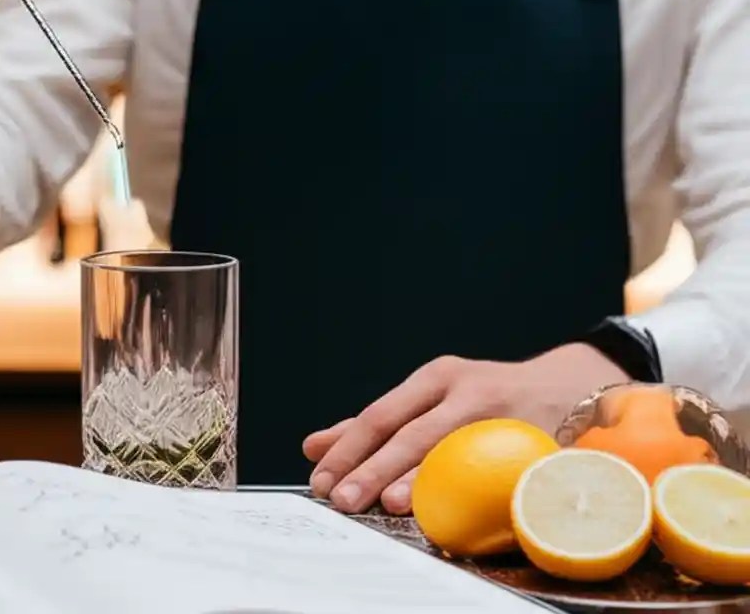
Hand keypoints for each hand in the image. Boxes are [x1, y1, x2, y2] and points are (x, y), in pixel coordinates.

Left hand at [302, 344, 629, 515]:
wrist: (575, 385)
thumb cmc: (488, 398)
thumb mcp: (432, 397)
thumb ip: (376, 424)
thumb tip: (314, 446)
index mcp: (436, 378)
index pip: (380, 415)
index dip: (348, 449)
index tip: (321, 480)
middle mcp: (468, 391)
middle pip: (412, 433)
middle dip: (374, 469)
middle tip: (345, 499)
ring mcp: (505, 415)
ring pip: (454, 451)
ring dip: (420, 480)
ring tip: (390, 503)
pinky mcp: (538, 441)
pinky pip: (500, 470)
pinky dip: (474, 491)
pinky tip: (455, 510)